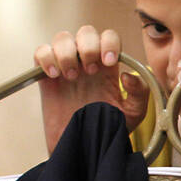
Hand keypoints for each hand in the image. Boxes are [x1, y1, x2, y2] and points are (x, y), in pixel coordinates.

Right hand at [34, 26, 148, 153]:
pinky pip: (41, 52)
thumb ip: (139, 92)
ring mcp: (66, 67)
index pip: (109, 37)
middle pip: (86, 32)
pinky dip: (46, 58)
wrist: (84, 148)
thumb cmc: (108, 129)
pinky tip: (54, 75)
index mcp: (108, 66)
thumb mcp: (133, 113)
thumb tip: (127, 75)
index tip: (109, 62)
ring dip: (67, 52)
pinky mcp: (47, 77)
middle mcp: (87, 62)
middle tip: (91, 70)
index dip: (109, 43)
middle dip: (89, 46)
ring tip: (72, 76)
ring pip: (62, 38)